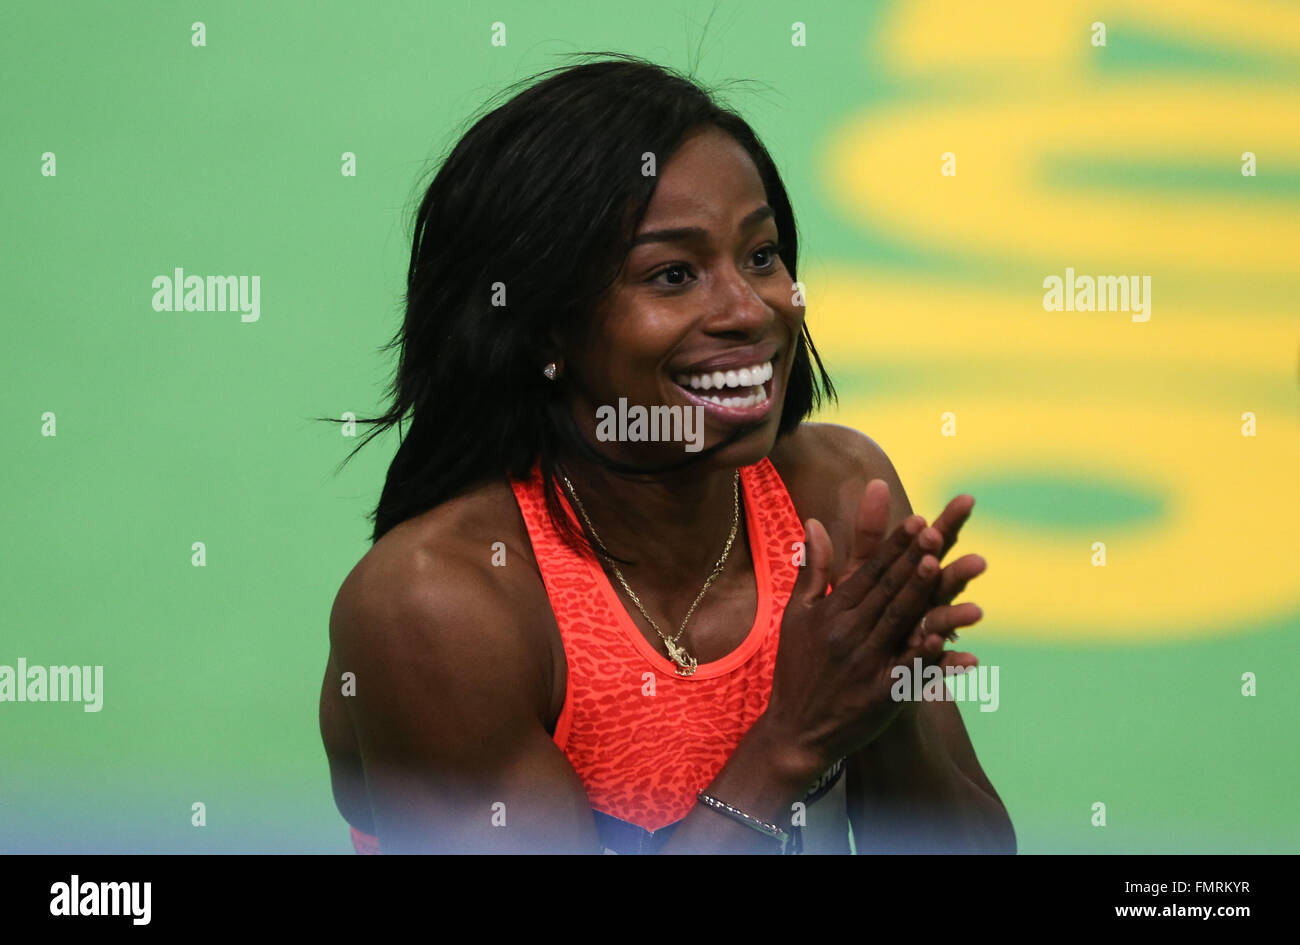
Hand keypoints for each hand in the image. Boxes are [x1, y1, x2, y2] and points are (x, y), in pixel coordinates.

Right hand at [764, 482, 983, 768]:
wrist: (795, 731)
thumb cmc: (797, 667)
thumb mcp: (797, 615)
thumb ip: (812, 569)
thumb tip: (815, 521)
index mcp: (830, 613)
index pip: (868, 572)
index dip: (893, 546)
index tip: (917, 521)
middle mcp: (847, 634)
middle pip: (885, 590)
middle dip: (910, 558)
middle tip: (935, 530)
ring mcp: (865, 664)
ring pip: (897, 622)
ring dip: (918, 593)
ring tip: (937, 565)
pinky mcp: (880, 695)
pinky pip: (907, 670)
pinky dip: (925, 654)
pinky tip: (945, 636)